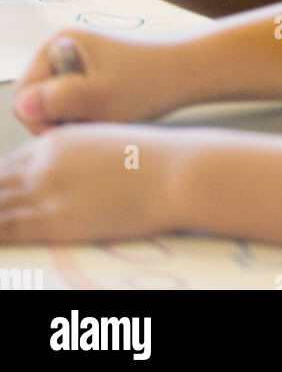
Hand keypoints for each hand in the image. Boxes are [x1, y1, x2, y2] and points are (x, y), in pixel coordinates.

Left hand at [0, 123, 179, 242]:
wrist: (174, 171)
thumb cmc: (151, 159)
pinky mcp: (54, 218)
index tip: (2, 197)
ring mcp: (46, 190)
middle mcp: (43, 162)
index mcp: (54, 142)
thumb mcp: (104, 145)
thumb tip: (65, 175)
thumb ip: (75, 158)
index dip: (0, 186)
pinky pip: (4, 228)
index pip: (6, 166)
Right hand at [13, 28, 186, 132]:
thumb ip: (58, 101)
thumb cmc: (148, 81)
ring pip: (56, 106)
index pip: (22, 95)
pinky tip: (112, 118)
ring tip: (106, 122)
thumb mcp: (100, 97)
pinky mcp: (91, 72)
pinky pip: (74, 103)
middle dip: (59, 122)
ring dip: (75, 121)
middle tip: (93, 128)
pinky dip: (88, 116)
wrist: (188, 70)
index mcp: (58, 43)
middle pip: (37, 101)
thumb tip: (21, 105)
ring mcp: (76, 60)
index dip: (40, 122)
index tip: (73, 132)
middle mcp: (62, 47)